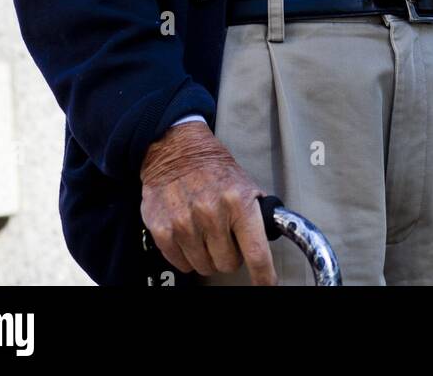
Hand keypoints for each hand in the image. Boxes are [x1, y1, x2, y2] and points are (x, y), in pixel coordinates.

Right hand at [140, 120, 277, 284]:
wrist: (175, 149)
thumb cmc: (212, 167)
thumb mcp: (244, 183)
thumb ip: (256, 214)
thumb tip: (270, 240)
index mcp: (238, 201)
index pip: (256, 252)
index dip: (264, 275)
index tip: (267, 283)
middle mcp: (212, 213)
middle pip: (228, 264)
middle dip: (229, 256)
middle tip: (225, 237)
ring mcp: (185, 223)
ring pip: (204, 267)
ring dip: (207, 256)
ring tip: (204, 232)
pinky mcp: (163, 229)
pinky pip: (181, 264)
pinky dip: (186, 256)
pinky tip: (188, 235)